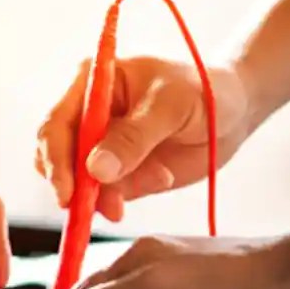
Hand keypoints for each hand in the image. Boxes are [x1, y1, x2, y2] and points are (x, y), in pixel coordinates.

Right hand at [34, 56, 254, 220]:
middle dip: (76, 186)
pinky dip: (124, 197)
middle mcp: (86, 115)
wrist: (233, 113)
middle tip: (105, 205)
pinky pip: (103, 196)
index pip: (56, 125)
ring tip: (157, 179)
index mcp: (90, 83)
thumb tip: (95, 170)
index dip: (56, 161)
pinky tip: (162, 178)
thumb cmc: (203, 91)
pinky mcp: (115, 174)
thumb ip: (133, 137)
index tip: (68, 192)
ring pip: (77, 183)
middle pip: (56, 158)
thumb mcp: (171, 106)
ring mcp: (98, 148)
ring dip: (106, 194)